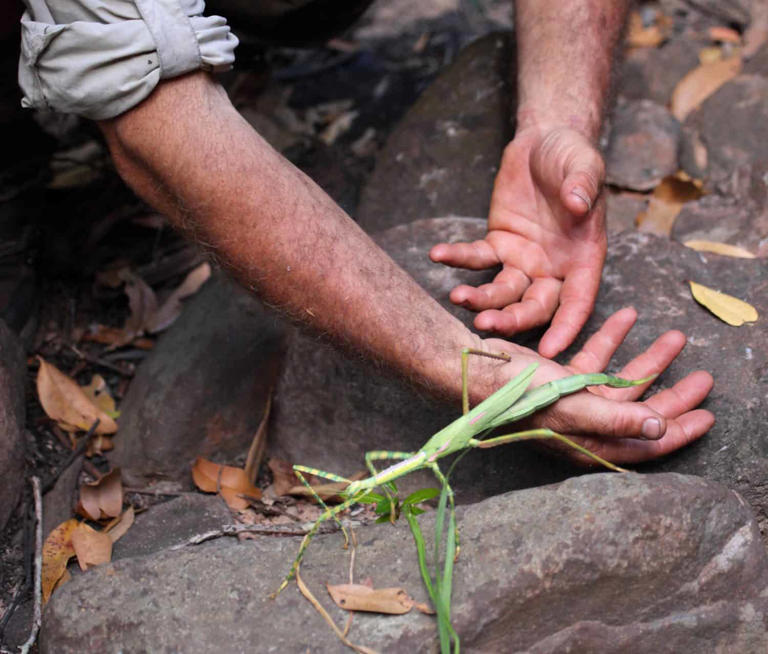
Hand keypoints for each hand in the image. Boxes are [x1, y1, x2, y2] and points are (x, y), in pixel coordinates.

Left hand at [430, 125, 606, 357]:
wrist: (544, 141)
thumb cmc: (573, 158)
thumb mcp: (585, 166)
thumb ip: (583, 185)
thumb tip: (577, 203)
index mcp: (582, 260)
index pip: (578, 302)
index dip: (566, 328)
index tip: (549, 352)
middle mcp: (552, 269)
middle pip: (534, 307)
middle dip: (512, 320)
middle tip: (486, 324)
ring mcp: (522, 260)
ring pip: (502, 292)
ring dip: (481, 298)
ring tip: (458, 297)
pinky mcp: (497, 244)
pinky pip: (476, 257)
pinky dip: (457, 257)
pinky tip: (438, 254)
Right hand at [482, 307, 713, 464]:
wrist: (477, 368)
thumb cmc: (521, 393)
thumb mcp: (573, 405)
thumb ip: (618, 417)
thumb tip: (661, 429)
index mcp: (591, 441)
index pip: (645, 443)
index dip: (679, 431)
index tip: (708, 416)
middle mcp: (585, 425)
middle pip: (640, 411)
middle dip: (673, 393)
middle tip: (704, 377)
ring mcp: (573, 401)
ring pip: (621, 382)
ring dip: (648, 359)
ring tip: (676, 336)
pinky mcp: (560, 378)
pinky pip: (595, 360)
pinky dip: (611, 339)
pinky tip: (626, 317)